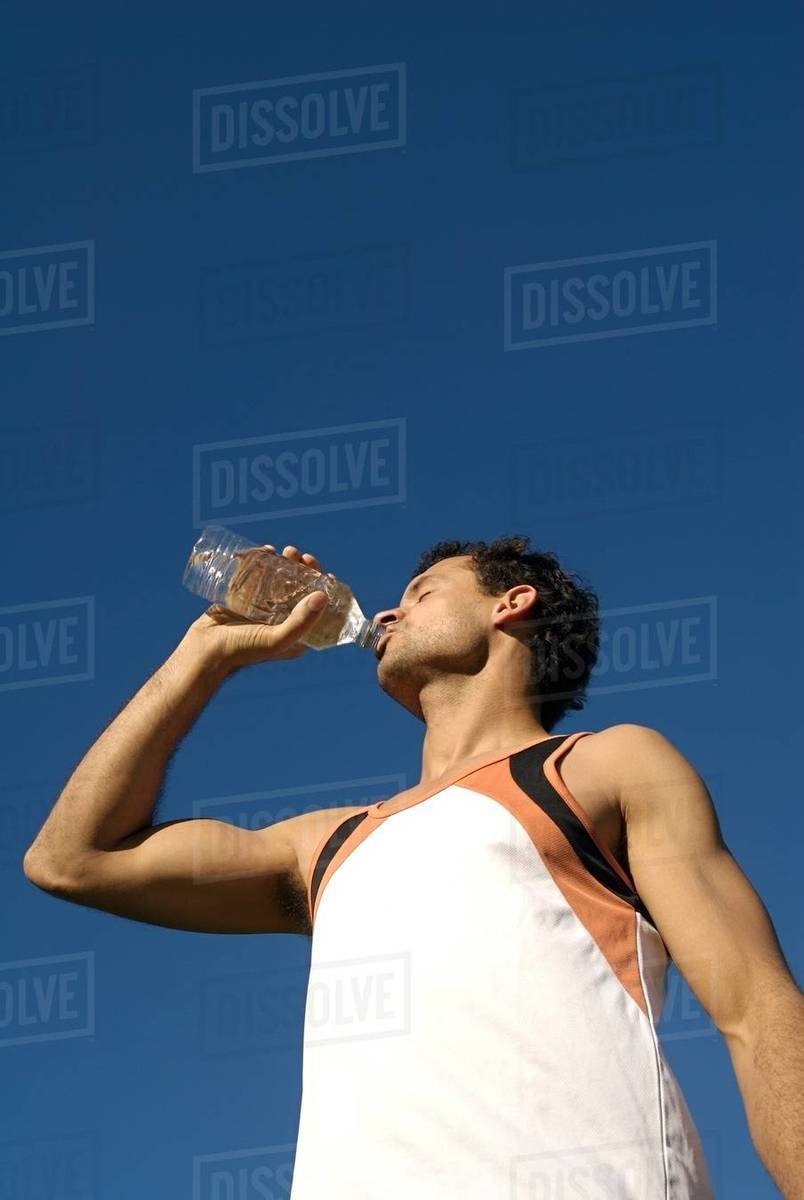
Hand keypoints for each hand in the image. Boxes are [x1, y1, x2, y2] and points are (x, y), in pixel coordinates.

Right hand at [183, 544, 328, 670]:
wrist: (203, 651)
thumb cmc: (241, 651)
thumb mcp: (276, 639)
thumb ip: (300, 621)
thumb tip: (323, 596)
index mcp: (296, 633)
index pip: (317, 606)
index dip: (323, 587)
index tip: (324, 572)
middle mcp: (282, 620)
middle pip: (299, 587)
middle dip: (301, 567)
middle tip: (295, 554)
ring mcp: (262, 608)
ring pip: (279, 579)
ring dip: (283, 561)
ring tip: (277, 550)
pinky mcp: (244, 598)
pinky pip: (257, 576)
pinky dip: (262, 561)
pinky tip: (263, 551)